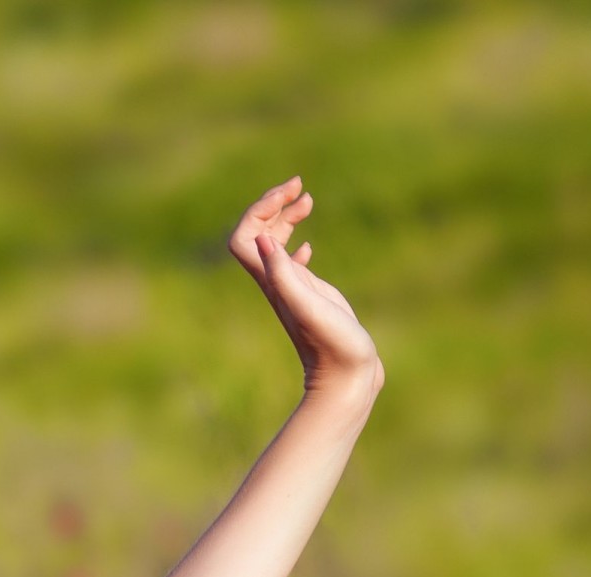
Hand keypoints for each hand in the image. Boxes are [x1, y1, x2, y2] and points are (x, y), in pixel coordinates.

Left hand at [228, 178, 381, 396]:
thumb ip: (284, 275)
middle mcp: (276, 283)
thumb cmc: (332, 344)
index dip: (260, 209)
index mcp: (272, 280)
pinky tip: (308, 245)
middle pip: (256, 234)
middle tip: (299, 186)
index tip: (290, 193)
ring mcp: (292, 289)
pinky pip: (291, 265)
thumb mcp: (309, 306)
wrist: (346, 376)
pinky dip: (294, 245)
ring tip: (307, 199)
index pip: (245, 235)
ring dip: (285, 218)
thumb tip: (260, 237)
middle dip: (272, 204)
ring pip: (275, 245)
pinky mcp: (309, 297)